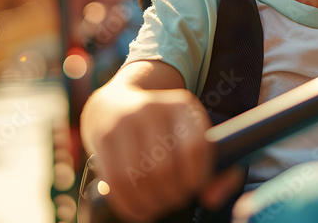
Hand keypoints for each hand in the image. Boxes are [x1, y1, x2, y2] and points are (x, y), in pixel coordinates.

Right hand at [87, 88, 213, 221]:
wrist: (113, 106)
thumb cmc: (160, 132)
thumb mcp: (189, 139)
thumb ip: (213, 171)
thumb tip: (212, 199)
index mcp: (182, 106)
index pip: (196, 148)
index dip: (197, 178)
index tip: (193, 190)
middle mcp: (153, 108)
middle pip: (165, 167)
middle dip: (171, 195)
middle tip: (173, 201)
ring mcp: (125, 121)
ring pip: (139, 177)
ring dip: (150, 202)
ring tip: (157, 207)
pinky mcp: (104, 136)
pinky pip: (116, 181)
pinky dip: (129, 204)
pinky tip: (138, 210)